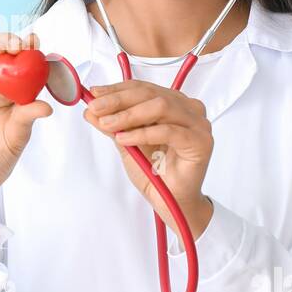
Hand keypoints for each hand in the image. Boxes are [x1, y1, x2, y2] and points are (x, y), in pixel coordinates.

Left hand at [83, 81, 214, 241]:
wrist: (170, 202)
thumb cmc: (154, 172)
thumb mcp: (126, 143)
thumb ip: (112, 125)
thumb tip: (91, 110)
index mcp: (173, 103)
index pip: (142, 88)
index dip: (116, 89)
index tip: (94, 94)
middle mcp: (188, 109)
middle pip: (151, 94)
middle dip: (119, 100)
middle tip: (96, 108)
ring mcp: (197, 124)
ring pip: (161, 107)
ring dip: (129, 115)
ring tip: (108, 125)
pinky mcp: (201, 141)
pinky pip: (169, 131)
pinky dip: (143, 133)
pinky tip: (125, 139)